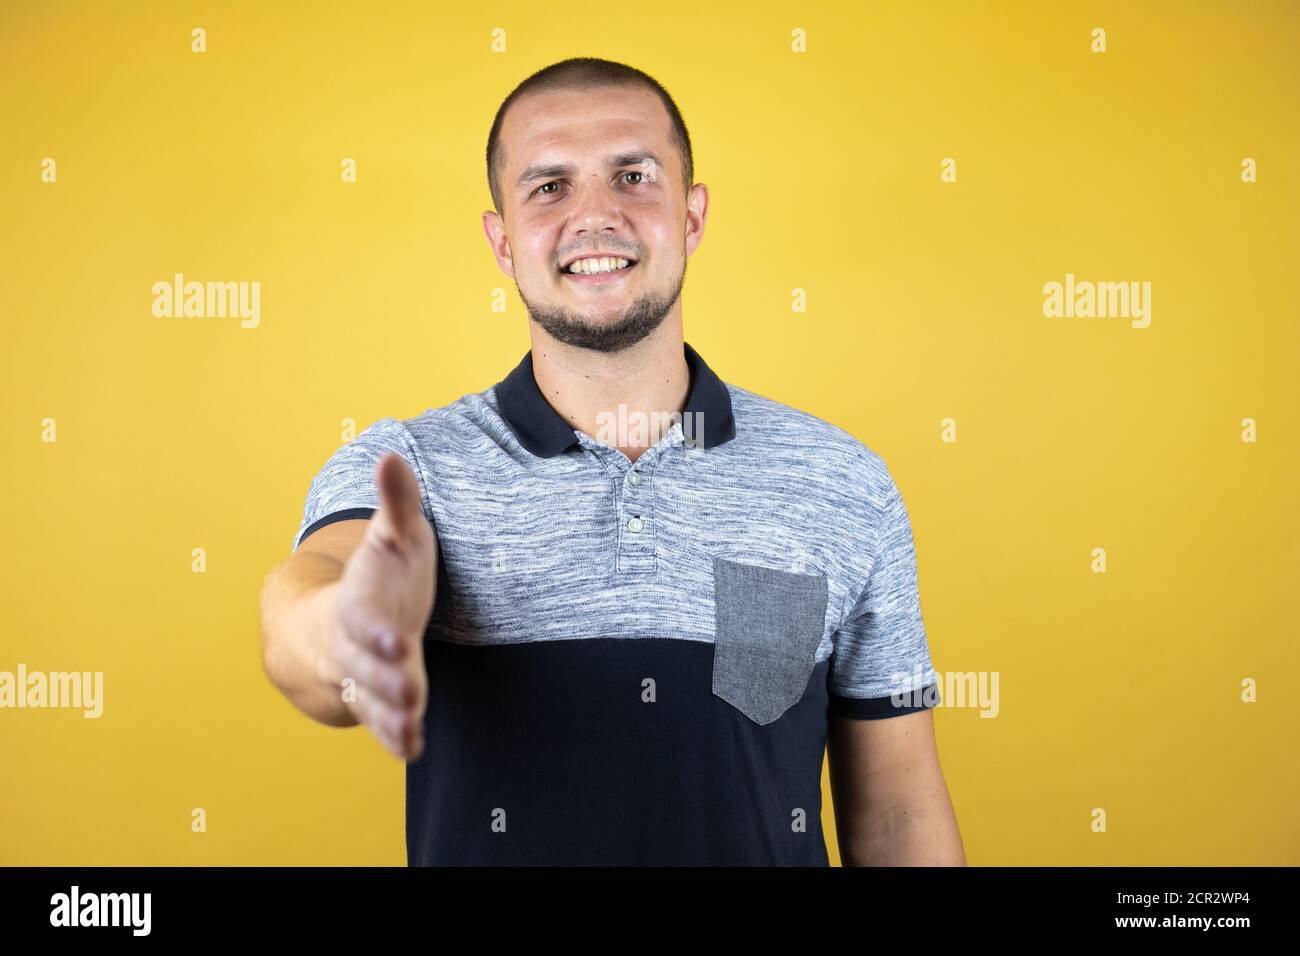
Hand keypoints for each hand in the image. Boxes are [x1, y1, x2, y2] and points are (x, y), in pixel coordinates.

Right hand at [324, 452, 436, 759]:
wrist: (340, 618)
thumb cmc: (379, 573)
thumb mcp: (392, 535)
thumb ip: (396, 503)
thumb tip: (391, 456)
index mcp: (360, 605)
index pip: (365, 620)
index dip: (378, 631)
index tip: (397, 639)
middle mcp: (359, 647)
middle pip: (367, 667)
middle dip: (386, 679)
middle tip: (409, 693)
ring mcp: (369, 677)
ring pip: (373, 701)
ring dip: (391, 717)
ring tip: (410, 730)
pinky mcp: (383, 701)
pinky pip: (385, 723)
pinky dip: (396, 737)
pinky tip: (413, 750)